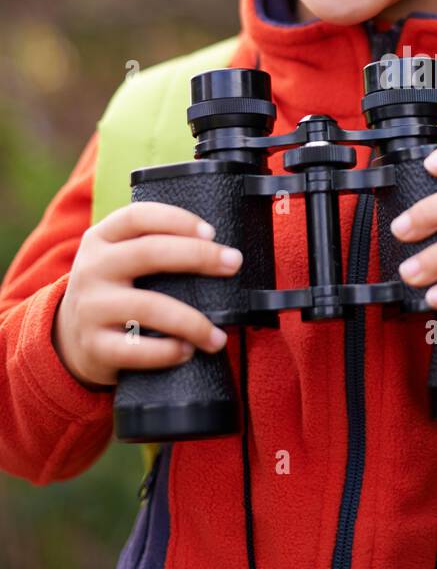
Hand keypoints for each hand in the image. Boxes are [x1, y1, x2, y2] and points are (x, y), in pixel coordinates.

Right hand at [53, 202, 243, 388]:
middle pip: (149, 252)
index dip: (178, 220)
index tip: (212, 231)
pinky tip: (187, 351)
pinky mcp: (94, 345)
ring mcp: (90, 307)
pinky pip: (136, 350)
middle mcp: (92, 268)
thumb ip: (155, 246)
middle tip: (234, 263)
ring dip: (193, 321)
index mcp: (101, 238)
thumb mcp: (120, 259)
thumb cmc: (115, 291)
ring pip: (148, 306)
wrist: (69, 338)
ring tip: (218, 335)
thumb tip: (221, 251)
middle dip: (199, 256)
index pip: (139, 217)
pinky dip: (168, 352)